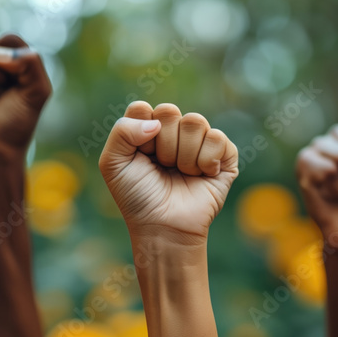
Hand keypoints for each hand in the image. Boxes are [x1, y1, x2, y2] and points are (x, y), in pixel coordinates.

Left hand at [98, 101, 238, 243]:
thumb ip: (121, 131)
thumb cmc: (138, 198)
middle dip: (162, 145)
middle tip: (162, 167)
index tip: (140, 158)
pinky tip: (202, 175)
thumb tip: (155, 122)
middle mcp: (174, 132)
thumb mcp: (113, 164)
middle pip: (169, 111)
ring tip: (181, 174)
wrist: (164, 228)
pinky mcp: (224, 155)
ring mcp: (200, 142)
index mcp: (147, 130)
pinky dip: (206, 160)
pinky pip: (217, 138)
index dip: (139, 134)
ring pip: (195, 121)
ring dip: (184, 155)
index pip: (142, 108)